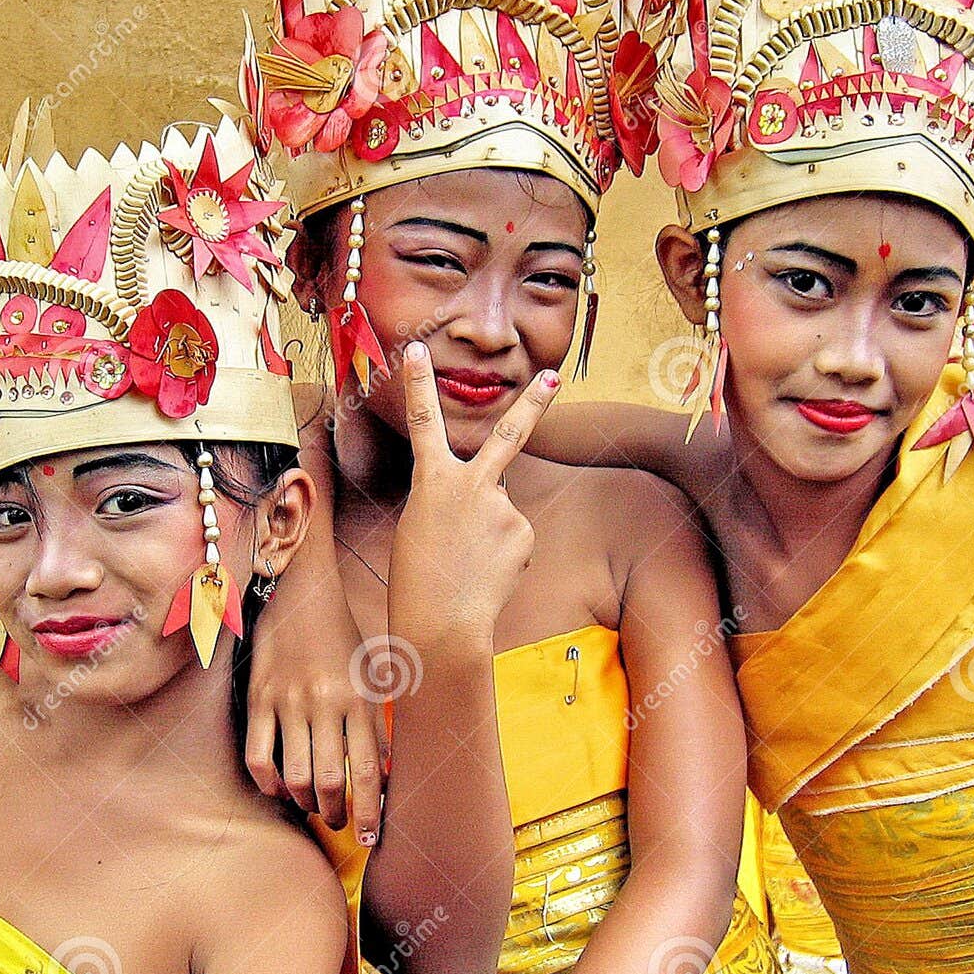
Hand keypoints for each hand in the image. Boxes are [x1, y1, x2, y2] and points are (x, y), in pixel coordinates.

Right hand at [246, 563, 388, 841]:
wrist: (302, 592)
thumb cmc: (342, 639)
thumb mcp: (371, 677)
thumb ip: (376, 724)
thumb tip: (382, 775)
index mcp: (360, 699)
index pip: (367, 771)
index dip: (368, 812)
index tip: (370, 838)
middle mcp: (326, 704)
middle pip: (330, 780)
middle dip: (336, 813)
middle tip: (338, 822)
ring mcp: (289, 702)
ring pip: (295, 774)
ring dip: (305, 802)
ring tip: (312, 808)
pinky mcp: (258, 698)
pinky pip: (258, 756)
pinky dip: (268, 783)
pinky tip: (278, 789)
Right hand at [387, 342, 558, 651]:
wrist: (443, 622)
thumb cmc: (419, 581)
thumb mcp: (423, 528)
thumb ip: (456, 501)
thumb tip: (496, 497)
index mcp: (431, 481)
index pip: (423, 422)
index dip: (418, 384)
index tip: (418, 351)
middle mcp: (471, 483)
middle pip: (508, 432)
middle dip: (534, 402)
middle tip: (555, 375)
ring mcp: (502, 506)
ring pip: (501, 509)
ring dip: (489, 533)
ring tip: (469, 563)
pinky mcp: (523, 532)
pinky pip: (513, 537)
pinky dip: (502, 555)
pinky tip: (486, 573)